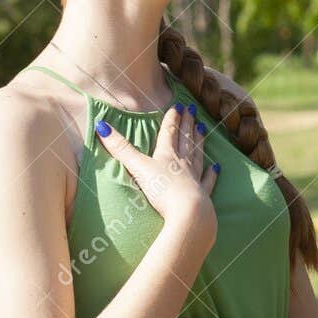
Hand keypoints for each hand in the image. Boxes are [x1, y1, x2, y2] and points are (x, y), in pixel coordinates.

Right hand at [94, 101, 217, 233]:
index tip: (177, 105)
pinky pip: (208, 181)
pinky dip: (212, 174)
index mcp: (167, 155)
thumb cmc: (162, 189)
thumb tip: (101, 126)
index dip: (172, 119)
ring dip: (199, 141)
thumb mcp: (138, 167)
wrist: (188, 213)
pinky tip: (217, 168)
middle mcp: (183, 163)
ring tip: (202, 128)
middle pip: (185, 139)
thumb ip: (120, 148)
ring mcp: (194, 178)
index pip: (169, 132)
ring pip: (197, 155)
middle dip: (187, 123)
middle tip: (192, 109)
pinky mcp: (202, 195)